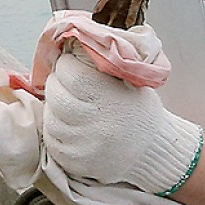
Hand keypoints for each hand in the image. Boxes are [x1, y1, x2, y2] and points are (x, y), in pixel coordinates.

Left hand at [43, 48, 202, 195]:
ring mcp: (85, 146)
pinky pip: (52, 140)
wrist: (153, 150)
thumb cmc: (139, 110)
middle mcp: (98, 124)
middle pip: (57, 97)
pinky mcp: (76, 162)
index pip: (72, 75)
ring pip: (51, 119)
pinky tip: (67, 122)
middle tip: (63, 81)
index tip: (68, 64)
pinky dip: (54, 128)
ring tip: (66, 102)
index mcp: (112, 99)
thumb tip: (73, 42)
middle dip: (56, 84)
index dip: (65, 66)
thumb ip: (105, 64)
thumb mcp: (131, 81)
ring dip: (53, 106)